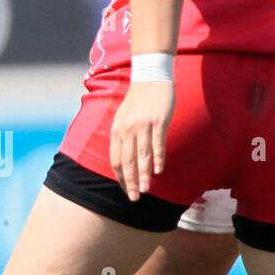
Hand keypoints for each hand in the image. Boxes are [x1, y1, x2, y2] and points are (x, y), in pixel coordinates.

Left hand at [109, 80, 173, 200]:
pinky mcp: (159, 121)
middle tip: (134, 198)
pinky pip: (157, 143)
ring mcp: (143, 125)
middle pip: (128, 162)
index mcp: (117, 130)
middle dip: (130, 182)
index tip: (126, 190)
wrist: (151, 76)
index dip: (121, 178)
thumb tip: (125, 156)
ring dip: (143, 175)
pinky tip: (158, 170)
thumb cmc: (139, 98)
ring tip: (146, 189)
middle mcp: (127, 129)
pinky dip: (157, 158)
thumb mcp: (124, 116)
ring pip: (142, 156)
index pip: (116, 160)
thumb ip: (123, 135)